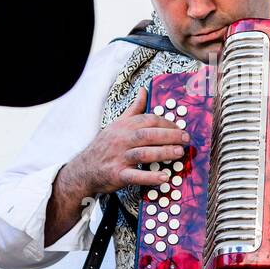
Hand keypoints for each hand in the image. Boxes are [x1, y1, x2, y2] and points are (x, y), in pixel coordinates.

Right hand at [65, 86, 188, 196]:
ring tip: (179, 153)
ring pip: (143, 153)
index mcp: (124, 127)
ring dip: (163, 153)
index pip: (148, 120)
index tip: (179, 128)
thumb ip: (133, 109)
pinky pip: (135, 176)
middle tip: (185, 139)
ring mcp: (119, 158)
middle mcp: (121, 140)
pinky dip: (150, 177)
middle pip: (147, 135)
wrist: (84, 169)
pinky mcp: (117, 175)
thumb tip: (143, 91)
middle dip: (169, 136)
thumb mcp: (117, 124)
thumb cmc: (104, 146)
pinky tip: (164, 177)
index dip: (166, 123)